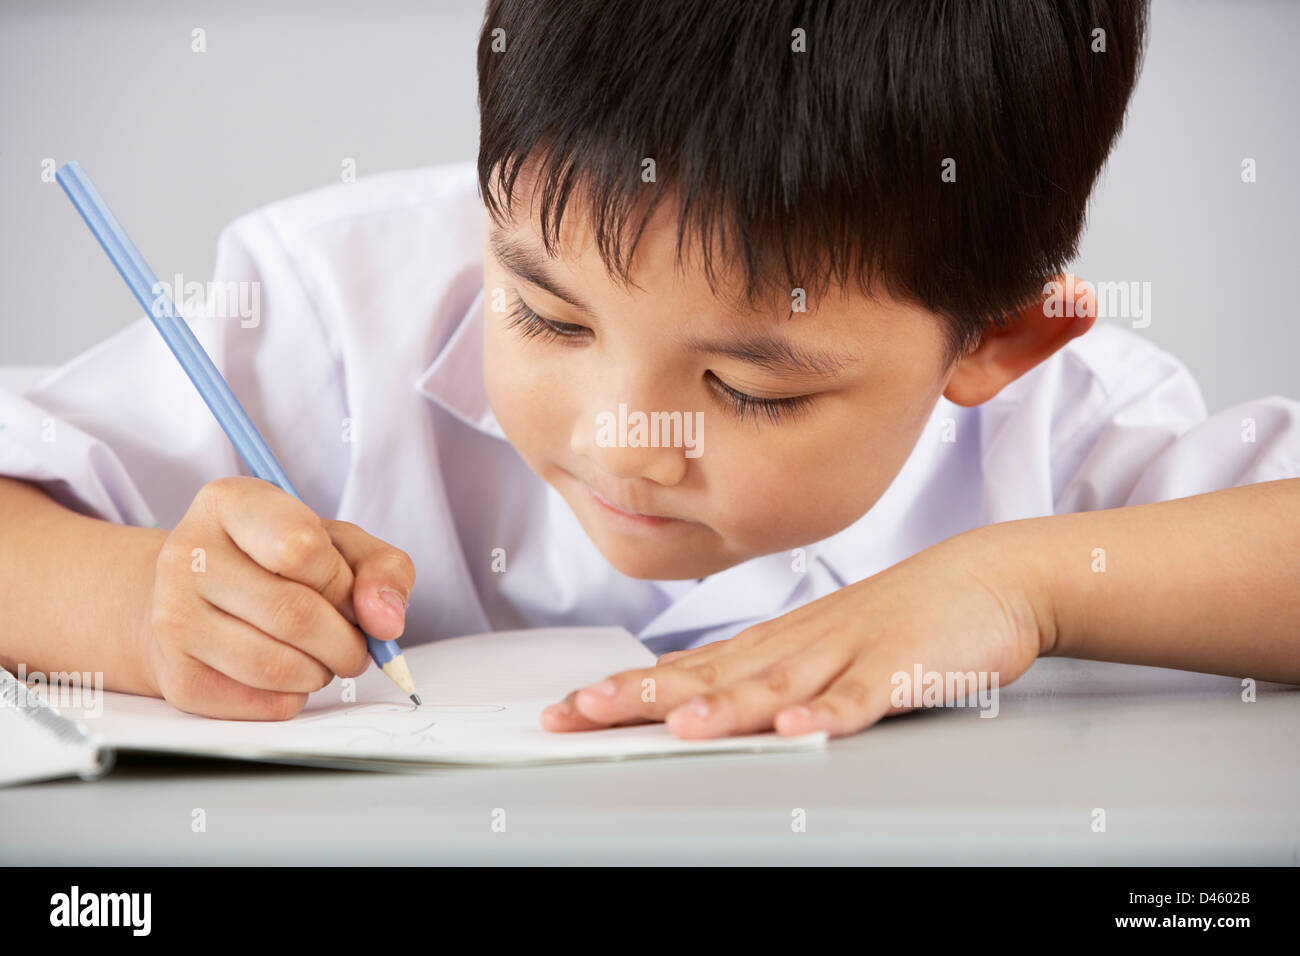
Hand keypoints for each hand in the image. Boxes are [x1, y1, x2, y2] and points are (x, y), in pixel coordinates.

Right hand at [138, 476, 415, 719]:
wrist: (200, 600)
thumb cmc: (280, 565)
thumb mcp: (339, 543)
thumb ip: (382, 568)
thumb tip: (386, 622)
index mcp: (230, 503)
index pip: (302, 547)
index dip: (343, 583)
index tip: (349, 595)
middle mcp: (188, 555)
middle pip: (295, 615)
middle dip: (346, 641)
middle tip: (354, 644)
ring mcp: (171, 618)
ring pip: (277, 666)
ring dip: (322, 671)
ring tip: (322, 658)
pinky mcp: (177, 677)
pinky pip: (262, 704)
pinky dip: (295, 697)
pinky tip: (289, 675)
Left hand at [541, 526, 1045, 737]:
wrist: (984, 578)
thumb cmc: (896, 616)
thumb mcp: (817, 645)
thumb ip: (762, 672)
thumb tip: (697, 698)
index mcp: (773, 644)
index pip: (684, 670)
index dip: (624, 689)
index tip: (569, 709)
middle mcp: (796, 646)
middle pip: (709, 676)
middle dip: (641, 697)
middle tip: (582, 714)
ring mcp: (846, 654)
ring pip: (776, 685)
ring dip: (727, 706)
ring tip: (680, 726)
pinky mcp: (901, 667)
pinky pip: (863, 697)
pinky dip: (831, 713)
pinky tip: (801, 729)